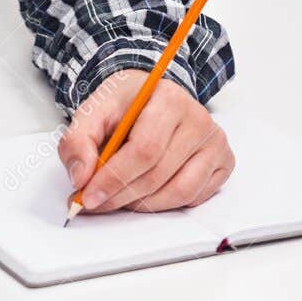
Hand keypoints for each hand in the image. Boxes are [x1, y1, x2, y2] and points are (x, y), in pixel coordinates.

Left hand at [59, 67, 234, 213]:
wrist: (151, 96)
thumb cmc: (127, 104)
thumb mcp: (93, 112)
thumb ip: (78, 142)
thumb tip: (81, 178)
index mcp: (169, 99)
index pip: (144, 150)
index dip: (114, 179)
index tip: (88, 196)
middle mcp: (198, 119)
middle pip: (158, 174)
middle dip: (121, 196)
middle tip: (96, 202)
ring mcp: (215, 142)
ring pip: (179, 192)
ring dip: (142, 204)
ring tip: (119, 197)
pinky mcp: (223, 161)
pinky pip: (194, 197)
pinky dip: (165, 203)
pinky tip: (146, 190)